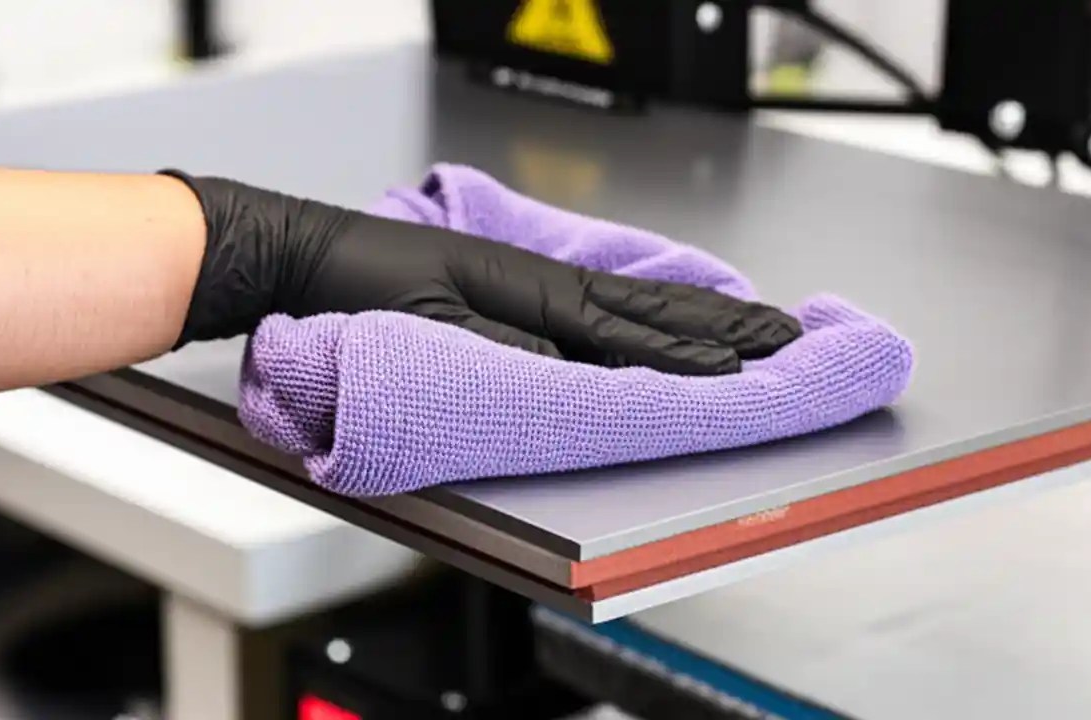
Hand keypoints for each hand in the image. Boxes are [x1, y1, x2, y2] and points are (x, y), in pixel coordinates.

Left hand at [164, 172, 801, 374]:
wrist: (303, 255)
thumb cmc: (355, 293)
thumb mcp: (429, 335)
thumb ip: (506, 356)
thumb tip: (577, 373)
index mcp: (530, 295)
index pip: (630, 332)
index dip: (693, 352)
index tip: (750, 366)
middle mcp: (542, 287)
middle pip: (650, 309)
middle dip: (721, 325)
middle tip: (786, 333)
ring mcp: (531, 288)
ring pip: (632, 303)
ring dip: (696, 315)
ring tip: (748, 322)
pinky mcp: (512, 293)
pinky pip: (599, 307)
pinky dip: (647, 313)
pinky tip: (660, 317)